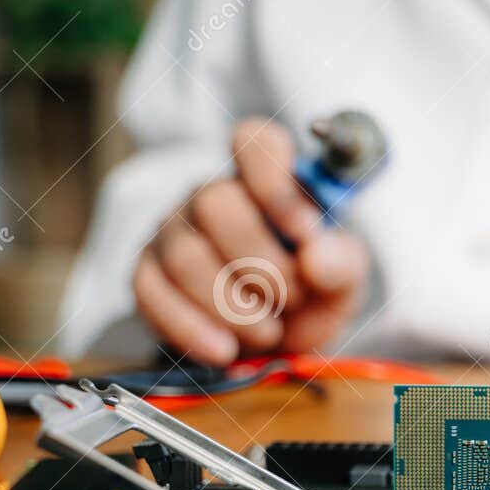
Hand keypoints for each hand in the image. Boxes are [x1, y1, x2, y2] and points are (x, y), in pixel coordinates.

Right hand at [132, 118, 369, 364]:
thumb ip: (342, 264)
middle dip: (263, 264)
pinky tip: (225, 348)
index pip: (255, 141)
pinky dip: (193, 328)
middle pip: (215, 203)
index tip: (305, 231)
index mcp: (266, 179)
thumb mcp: (342, 282)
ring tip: (268, 330)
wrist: (276, 345)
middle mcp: (211, 194)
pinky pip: (153, 293)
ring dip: (233, 305)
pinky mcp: (147, 275)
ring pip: (185, 255)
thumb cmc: (310, 295)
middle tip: (294, 300)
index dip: (276, 181)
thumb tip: (316, 255)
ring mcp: (172, 232)